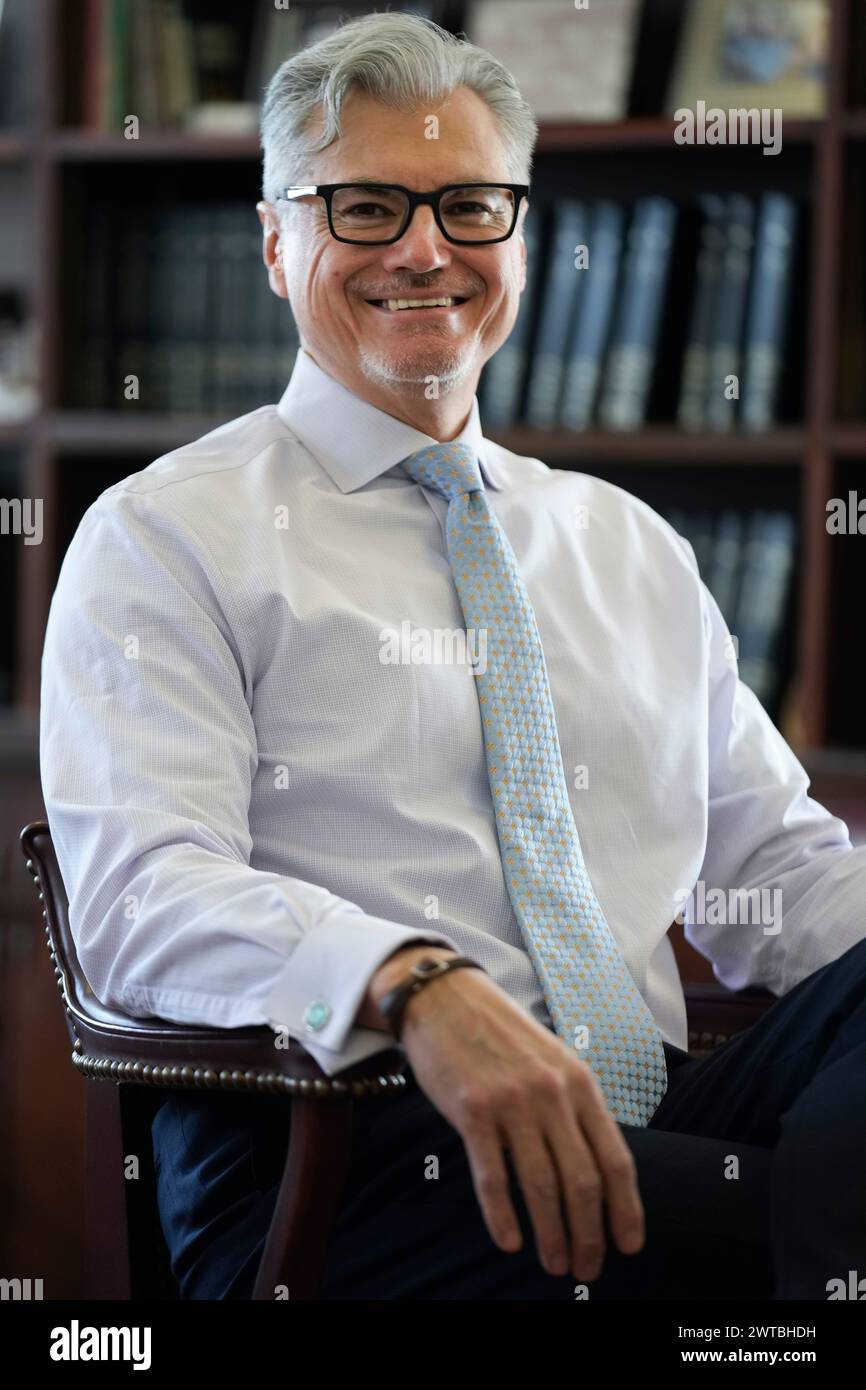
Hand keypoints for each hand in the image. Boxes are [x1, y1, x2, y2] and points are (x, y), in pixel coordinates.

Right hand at [394, 963, 644, 1281]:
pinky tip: (510, 1243)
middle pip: (582, 1181)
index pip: (615, 1158)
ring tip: (554, 1266)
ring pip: (542, 1186)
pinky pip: (492, 1176)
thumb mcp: (553, 1060)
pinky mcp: (472, 1111)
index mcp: (579, 1082)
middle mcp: (552, 1094)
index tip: (628, 1245)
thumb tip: (596, 1168)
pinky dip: (503, 1216)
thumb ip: (574, 1106)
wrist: (444, 997)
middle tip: (586, 1270)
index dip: (626, 1209)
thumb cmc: (500, 1034)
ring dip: (551, 1235)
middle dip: (589, 1235)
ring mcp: (512, 1102)